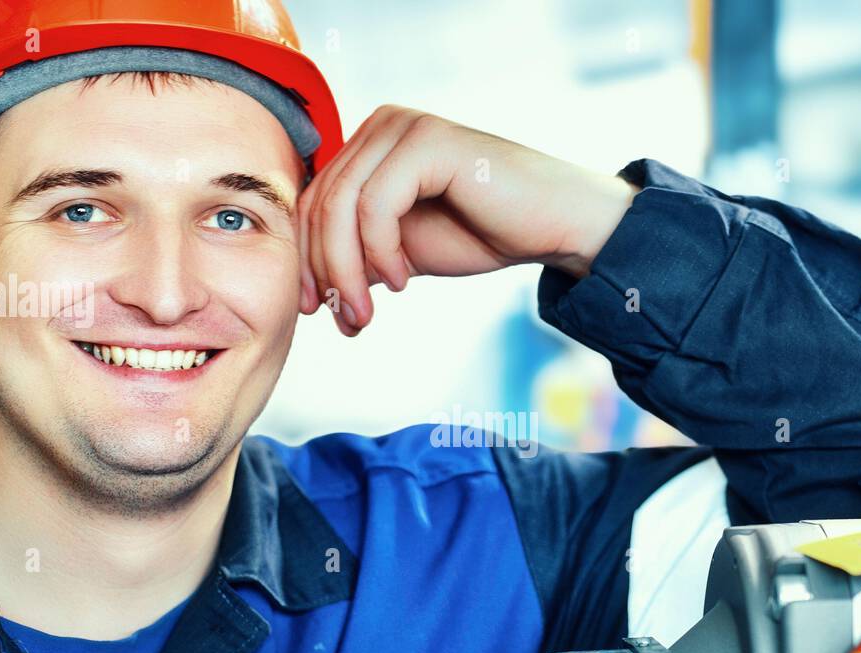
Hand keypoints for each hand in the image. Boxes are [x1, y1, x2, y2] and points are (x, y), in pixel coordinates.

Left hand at [295, 105, 638, 335]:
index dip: (306, 259)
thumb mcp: (404, 249)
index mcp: (371, 144)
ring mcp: (404, 128)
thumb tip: (313, 288)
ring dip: (347, 271)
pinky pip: (376, 205)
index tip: (315, 310)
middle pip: (322, 203)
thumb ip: (360, 253)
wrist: (554, 226)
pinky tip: (403, 282)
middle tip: (345, 321)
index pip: (315, 200)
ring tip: (365, 314)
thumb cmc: (486, 233)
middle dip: (325, 272)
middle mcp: (382, 124)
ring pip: (342, 206)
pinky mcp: (427, 142)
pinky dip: (380, 251)